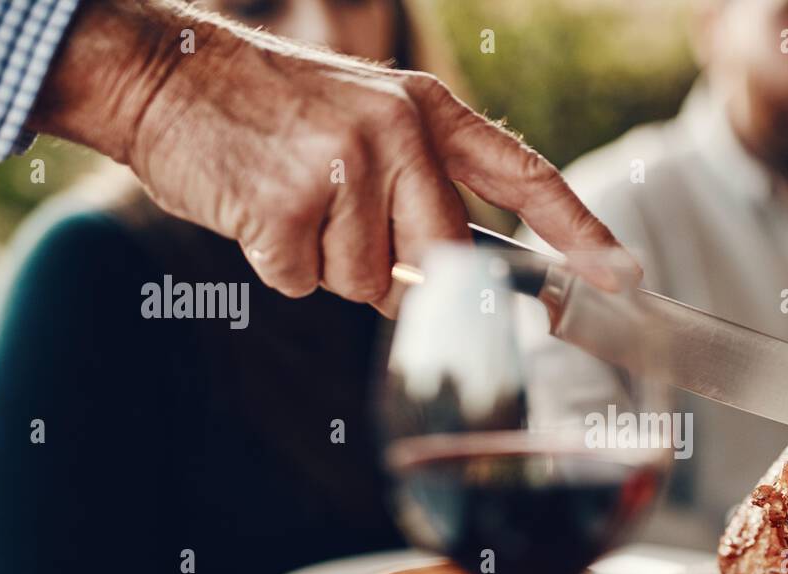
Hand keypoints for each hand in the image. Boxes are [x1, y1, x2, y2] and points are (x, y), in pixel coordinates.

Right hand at [30, 0, 633, 309]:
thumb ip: (417, 192)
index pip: (525, 176)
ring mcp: (346, 164)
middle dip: (397, 269)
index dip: (579, 232)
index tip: (623, 276)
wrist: (165, 76)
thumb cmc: (269, 115)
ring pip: (370, 282)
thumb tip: (446, 281)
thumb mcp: (362, 123)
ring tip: (289, 200)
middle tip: (341, 220)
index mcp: (426, 110)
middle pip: (444, 257)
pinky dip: (279, 265)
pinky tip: (258, 211)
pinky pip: (308, 283)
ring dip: (326, 263)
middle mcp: (399, 132)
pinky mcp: (291, 202)